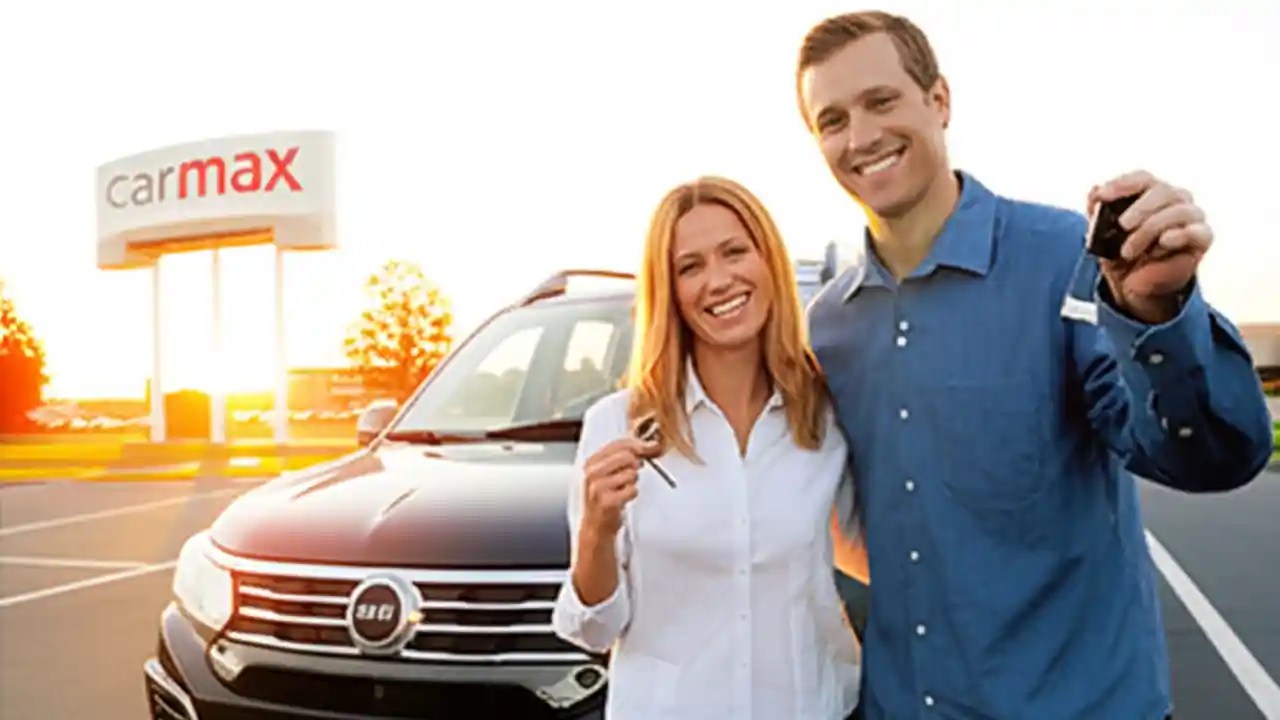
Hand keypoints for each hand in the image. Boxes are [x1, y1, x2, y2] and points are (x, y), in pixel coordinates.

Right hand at [580, 437, 658, 536]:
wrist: (596, 526)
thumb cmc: (606, 497)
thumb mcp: (610, 472)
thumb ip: (628, 455)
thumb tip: (654, 444)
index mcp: (592, 461)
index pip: (619, 444)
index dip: (639, 444)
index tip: (653, 448)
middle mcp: (592, 472)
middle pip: (627, 457)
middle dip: (635, 466)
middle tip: (631, 476)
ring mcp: (598, 487)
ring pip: (631, 474)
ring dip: (632, 483)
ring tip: (621, 490)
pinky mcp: (607, 501)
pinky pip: (632, 490)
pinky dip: (632, 494)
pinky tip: (622, 500)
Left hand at [1088, 171, 1211, 322]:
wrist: (1134, 285)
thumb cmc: (1121, 254)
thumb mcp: (1102, 234)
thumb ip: (1097, 212)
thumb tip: (1094, 190)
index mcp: (1151, 193)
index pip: (1142, 178)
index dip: (1122, 184)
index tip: (1102, 196)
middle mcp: (1176, 199)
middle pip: (1163, 191)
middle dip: (1139, 208)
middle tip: (1122, 226)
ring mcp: (1191, 217)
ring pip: (1178, 210)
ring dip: (1150, 229)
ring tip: (1128, 251)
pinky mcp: (1202, 239)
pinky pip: (1197, 231)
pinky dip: (1179, 235)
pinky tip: (1163, 242)